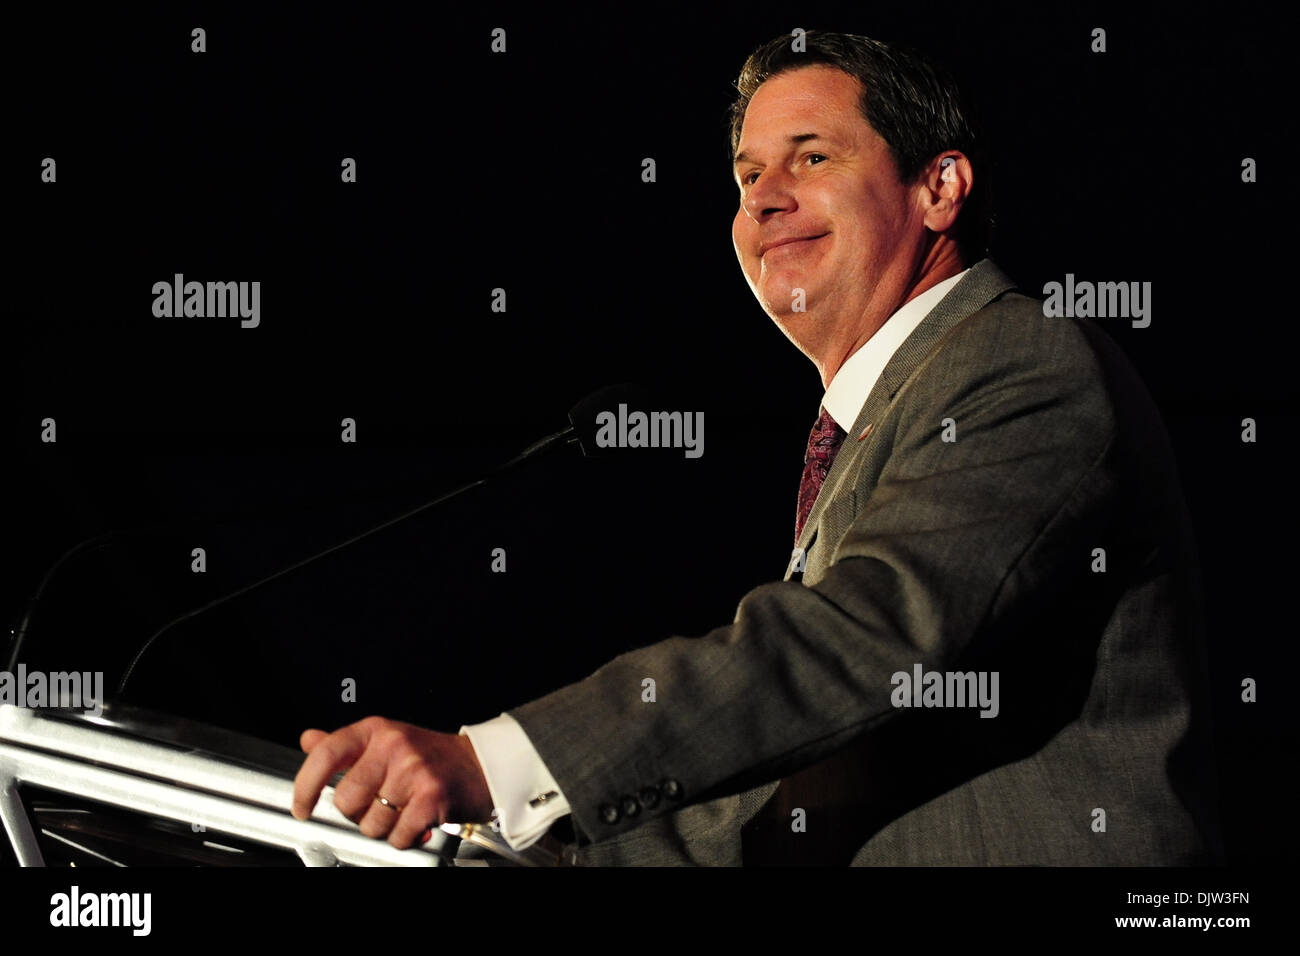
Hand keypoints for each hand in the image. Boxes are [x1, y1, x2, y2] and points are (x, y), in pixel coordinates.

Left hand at [292, 716, 493, 849]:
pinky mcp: (431, 796)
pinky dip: (405, 838)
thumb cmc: (431, 756)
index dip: (305, 785)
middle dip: (358, 814)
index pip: (326, 755)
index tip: (302, 807)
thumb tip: (309, 739)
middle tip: (379, 806)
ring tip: (403, 811)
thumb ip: (344, 745)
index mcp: (376, 730)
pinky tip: (416, 823)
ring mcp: (413, 770)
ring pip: (371, 823)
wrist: (481, 765)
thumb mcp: (386, 740)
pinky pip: (397, 836)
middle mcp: (393, 746)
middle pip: (347, 800)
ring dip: (385, 828)